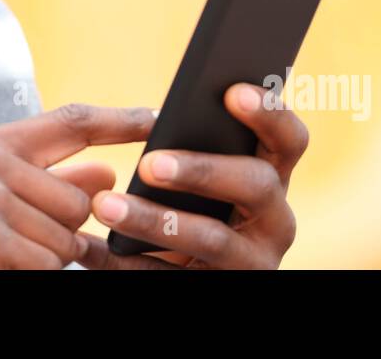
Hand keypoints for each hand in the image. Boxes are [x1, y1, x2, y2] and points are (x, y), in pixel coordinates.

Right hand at [0, 103, 155, 268]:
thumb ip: (43, 181)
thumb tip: (105, 174)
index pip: (71, 121)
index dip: (118, 120)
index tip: (156, 118)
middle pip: (81, 199)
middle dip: (65, 234)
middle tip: (17, 244)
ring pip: (68, 237)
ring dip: (45, 259)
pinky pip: (46, 263)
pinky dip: (29, 274)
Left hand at [75, 83, 307, 269]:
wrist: (179, 267)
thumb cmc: (185, 200)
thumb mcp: (197, 170)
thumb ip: (193, 140)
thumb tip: (154, 113)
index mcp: (271, 174)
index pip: (288, 139)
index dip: (269, 113)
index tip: (232, 91)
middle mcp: (275, 219)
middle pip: (257, 184)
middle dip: (203, 170)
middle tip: (149, 162)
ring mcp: (254, 261)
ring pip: (214, 238)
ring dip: (156, 221)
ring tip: (107, 205)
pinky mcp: (221, 288)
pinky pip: (175, 277)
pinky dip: (131, 262)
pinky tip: (92, 248)